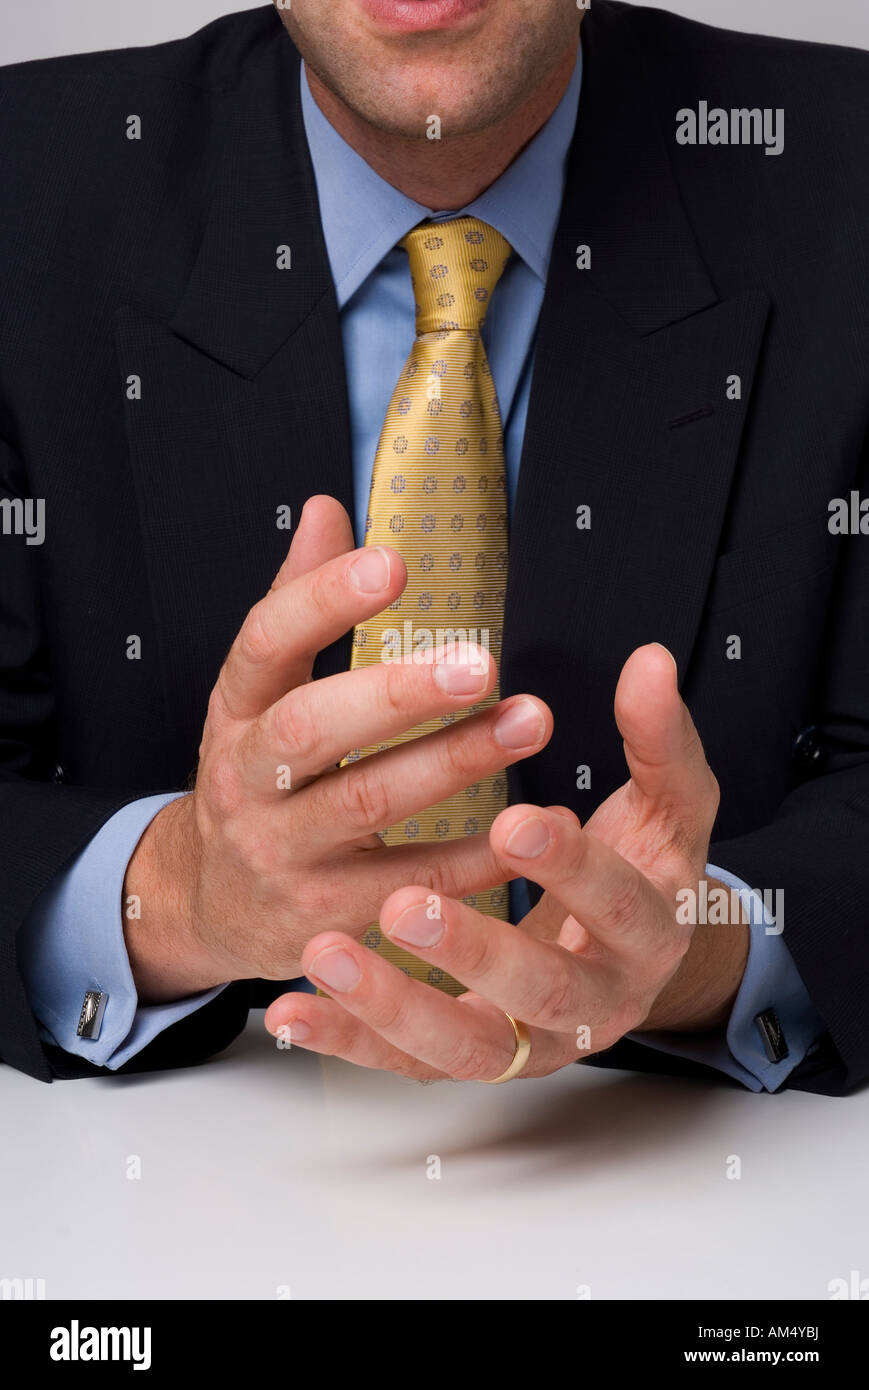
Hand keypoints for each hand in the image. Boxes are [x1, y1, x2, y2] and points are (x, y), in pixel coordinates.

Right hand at [124, 495, 551, 1001]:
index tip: (391, 566)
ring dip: (453, 763)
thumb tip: (329, 510)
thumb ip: (299, 603)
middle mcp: (247, 779)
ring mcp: (280, 852)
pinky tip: (526, 826)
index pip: (265, 643)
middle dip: (396, 695)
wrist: (210, 901)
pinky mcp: (322, 917)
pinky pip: (405, 885)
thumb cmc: (256, 777)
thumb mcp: (258, 694)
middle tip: (480, 663)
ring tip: (530, 721)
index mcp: (236, 710)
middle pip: (311, 730)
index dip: (322, 602)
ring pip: (366, 805)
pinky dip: (470, 858)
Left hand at [263, 645, 748, 1078]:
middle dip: (474, 950)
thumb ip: (660, 741)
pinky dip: (348, 1042)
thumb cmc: (643, 870)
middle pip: (541, 993)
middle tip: (406, 907)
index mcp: (651, 932)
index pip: (620, 905)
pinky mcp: (471, 1058)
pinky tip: (288, 1011)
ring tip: (325, 955)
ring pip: (464, 1047)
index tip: (514, 821)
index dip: (573, 867)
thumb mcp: (670, 808)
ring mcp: (530, 1042)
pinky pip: (407, 1063)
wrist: (628, 959)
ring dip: (392, 1005)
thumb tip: (648, 660)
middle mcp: (596, 1001)